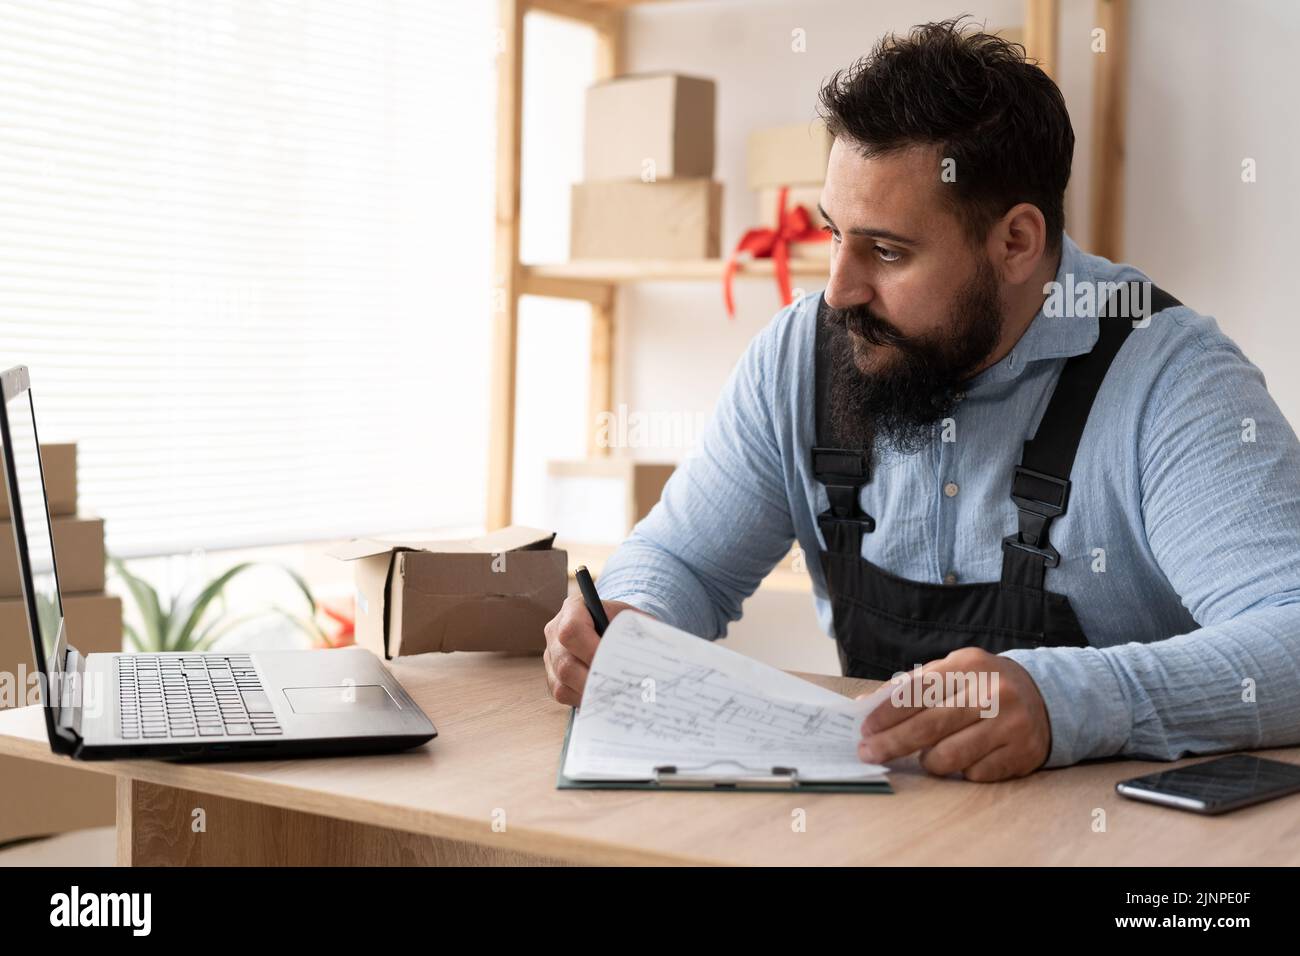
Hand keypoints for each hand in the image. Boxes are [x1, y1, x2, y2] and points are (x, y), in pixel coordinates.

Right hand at [542, 596, 643, 705]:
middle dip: (594, 680)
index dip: (591, 651)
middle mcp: (555, 632)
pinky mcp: (552, 677)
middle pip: (566, 664)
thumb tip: (653, 655)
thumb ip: (639, 632)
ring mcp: (551, 656)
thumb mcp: (631, 619)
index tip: (614, 663)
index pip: (572, 630)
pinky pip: (563, 694)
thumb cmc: (621, 622)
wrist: (611, 626)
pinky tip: (605, 698)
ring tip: (616, 697)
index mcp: (573, 609)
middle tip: (619, 690)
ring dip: (590, 693)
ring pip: (563, 683)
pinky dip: (584, 699)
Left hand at [857, 647, 1051, 781]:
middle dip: (892, 744)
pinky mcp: (1021, 753)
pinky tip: (966, 758)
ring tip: (929, 755)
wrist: (1046, 697)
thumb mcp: (952, 673)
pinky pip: (974, 774)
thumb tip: (865, 704)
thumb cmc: (983, 686)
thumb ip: (910, 687)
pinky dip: (962, 771)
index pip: (919, 690)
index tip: (865, 729)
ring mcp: (1009, 724)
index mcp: (968, 666)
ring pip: (949, 756)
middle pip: (929, 726)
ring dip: (929, 761)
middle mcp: (991, 692)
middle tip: (869, 754)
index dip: (888, 713)